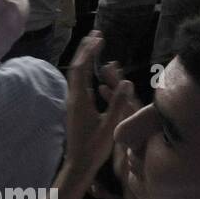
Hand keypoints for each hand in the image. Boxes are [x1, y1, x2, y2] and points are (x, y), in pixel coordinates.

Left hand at [65, 32, 138, 178]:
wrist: (78, 164)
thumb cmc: (94, 147)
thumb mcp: (110, 126)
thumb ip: (118, 104)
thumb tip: (126, 82)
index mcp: (80, 99)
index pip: (82, 69)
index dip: (89, 51)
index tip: (99, 38)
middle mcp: (73, 98)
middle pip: (76, 68)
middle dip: (85, 49)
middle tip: (96, 34)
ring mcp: (73, 103)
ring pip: (76, 75)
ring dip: (84, 59)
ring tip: (94, 46)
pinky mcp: (75, 108)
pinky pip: (79, 83)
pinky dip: (85, 71)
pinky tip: (91, 72)